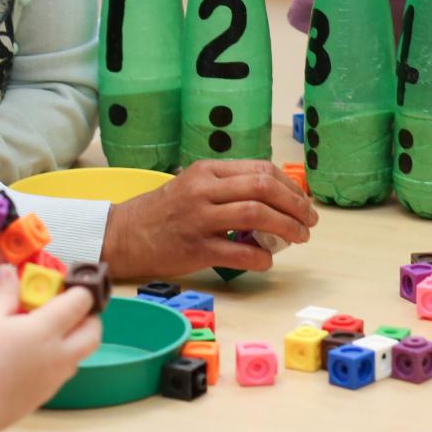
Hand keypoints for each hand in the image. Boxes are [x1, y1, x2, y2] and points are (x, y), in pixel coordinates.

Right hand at [0, 271, 101, 431]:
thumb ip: (5, 292)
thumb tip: (9, 271)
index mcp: (47, 330)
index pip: (82, 301)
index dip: (76, 288)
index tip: (60, 285)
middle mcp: (60, 354)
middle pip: (94, 330)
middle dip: (86, 315)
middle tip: (63, 307)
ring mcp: (57, 376)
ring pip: (83, 352)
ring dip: (75, 337)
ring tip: (46, 329)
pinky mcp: (48, 393)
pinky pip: (66, 369)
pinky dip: (61, 356)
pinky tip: (33, 353)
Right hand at [101, 159, 316, 278]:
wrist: (123, 235)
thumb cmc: (164, 211)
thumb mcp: (195, 185)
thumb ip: (229, 186)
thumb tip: (275, 198)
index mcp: (208, 170)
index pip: (261, 170)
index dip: (290, 187)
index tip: (303, 202)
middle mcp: (205, 190)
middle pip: (264, 189)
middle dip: (295, 206)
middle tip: (309, 221)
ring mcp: (200, 219)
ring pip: (256, 215)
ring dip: (286, 228)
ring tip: (298, 239)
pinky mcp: (195, 249)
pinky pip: (239, 253)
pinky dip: (260, 258)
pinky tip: (267, 261)